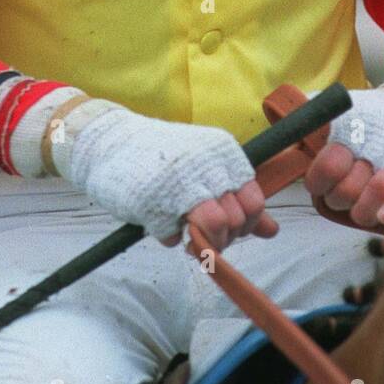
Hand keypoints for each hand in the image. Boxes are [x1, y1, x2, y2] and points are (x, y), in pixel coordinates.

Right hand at [55, 101, 277, 244]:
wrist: (110, 140)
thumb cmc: (162, 156)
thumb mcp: (205, 168)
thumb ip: (238, 197)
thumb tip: (273, 232)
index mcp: (223, 152)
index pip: (254, 201)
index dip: (245, 225)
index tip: (229, 227)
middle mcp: (206, 164)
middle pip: (235, 220)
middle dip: (223, 238)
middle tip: (204, 234)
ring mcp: (179, 183)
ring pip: (214, 228)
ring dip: (202, 243)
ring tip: (187, 237)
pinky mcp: (152, 201)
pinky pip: (172, 236)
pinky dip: (167, 236)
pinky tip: (157, 220)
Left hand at [301, 82, 383, 229]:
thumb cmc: (363, 119)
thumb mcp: (335, 112)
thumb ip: (307, 119)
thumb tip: (278, 123)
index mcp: (352, 129)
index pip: (329, 165)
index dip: (319, 180)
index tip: (319, 182)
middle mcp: (379, 144)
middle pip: (348, 191)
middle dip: (339, 198)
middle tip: (342, 191)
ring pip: (375, 201)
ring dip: (363, 210)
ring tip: (363, 202)